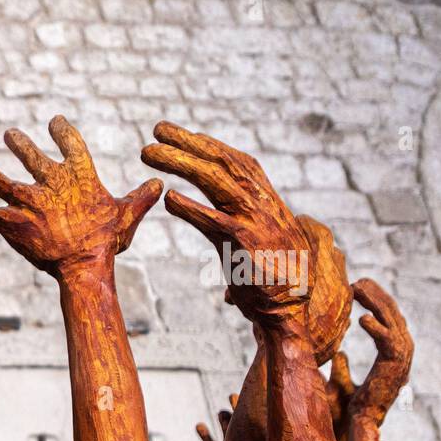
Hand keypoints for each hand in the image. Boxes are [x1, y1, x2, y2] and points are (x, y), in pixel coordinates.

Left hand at [0, 116, 160, 277]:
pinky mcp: (15, 221)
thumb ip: (140, 198)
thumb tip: (158, 184)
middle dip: (19, 144)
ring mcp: (30, 202)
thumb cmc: (107, 241)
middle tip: (9, 134)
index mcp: (80, 177)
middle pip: (31, 157)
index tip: (55, 121)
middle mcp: (52, 184)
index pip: (71, 144)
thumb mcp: (127, 216)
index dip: (62, 131)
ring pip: (1, 181)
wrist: (83, 266)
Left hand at [141, 122, 310, 323]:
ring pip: (216, 182)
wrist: (291, 311)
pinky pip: (214, 222)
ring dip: (180, 163)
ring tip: (148, 153)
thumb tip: (214, 221)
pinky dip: (192, 208)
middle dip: (187, 142)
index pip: (237, 161)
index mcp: (266, 201)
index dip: (207, 144)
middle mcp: (262, 205)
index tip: (179, 133)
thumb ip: (232, 225)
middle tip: (155, 129)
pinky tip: (168, 199)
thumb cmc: (269, 281)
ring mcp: (255, 223)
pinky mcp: (244, 246)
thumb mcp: (252, 243)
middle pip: (223, 162)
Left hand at [325, 279, 413, 440]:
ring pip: (392, 323)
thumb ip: (343, 367)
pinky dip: (376, 330)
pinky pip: (388, 342)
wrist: (360, 424)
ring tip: (358, 289)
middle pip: (393, 315)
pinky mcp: (393, 368)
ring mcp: (400, 360)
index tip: (358, 287)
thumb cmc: (352, 408)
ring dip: (375, 304)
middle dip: (376, 296)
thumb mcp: (345, 382)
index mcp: (393, 355)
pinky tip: (361, 319)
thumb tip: (337, 354)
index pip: (389, 319)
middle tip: (358, 281)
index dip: (376, 301)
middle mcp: (401, 354)